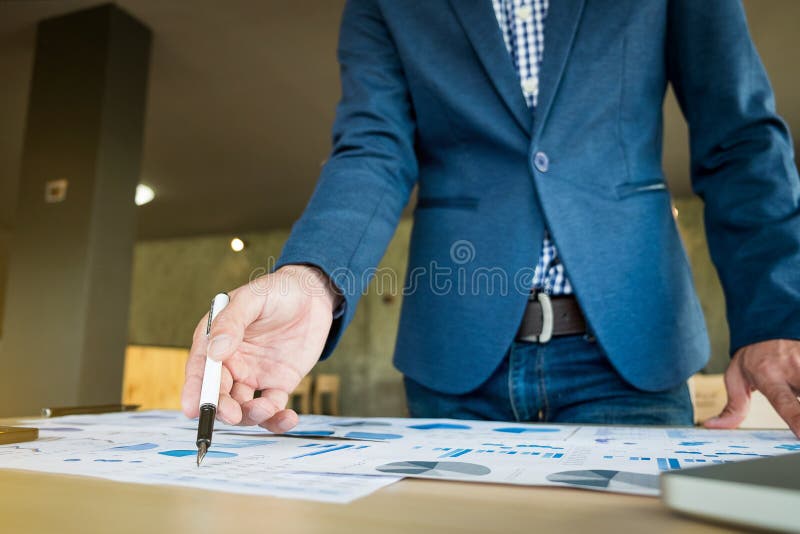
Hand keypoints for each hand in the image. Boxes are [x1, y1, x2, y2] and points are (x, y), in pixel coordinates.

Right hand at [181, 265, 339, 431]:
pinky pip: (273, 409)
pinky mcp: (277, 384)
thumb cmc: (276, 291)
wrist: (312, 295)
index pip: (200, 369)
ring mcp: (254, 376)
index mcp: (215, 341)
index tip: (194, 409)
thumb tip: (215, 352)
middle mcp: (231, 363)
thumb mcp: (252, 299)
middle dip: (222, 408)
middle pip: (219, 395)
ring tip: (266, 407)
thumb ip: (232, 323)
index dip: (194, 391)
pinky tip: (288, 418)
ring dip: (250, 415)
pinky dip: (277, 420)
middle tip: (232, 414)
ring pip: (243, 407)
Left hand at [705, 339, 799, 436]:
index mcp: (769, 376)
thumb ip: (733, 408)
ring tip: (797, 391)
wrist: (768, 324)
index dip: (799, 421)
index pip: (786, 403)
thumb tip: (713, 426)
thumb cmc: (753, 357)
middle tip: (798, 409)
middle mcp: (794, 367)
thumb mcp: (736, 378)